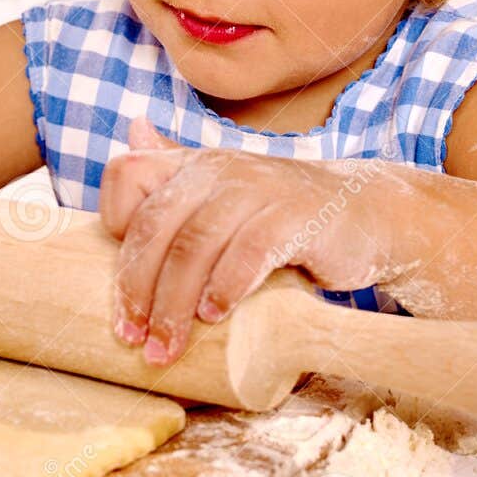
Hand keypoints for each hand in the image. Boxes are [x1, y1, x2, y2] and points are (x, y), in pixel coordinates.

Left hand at [99, 118, 390, 365]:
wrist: (363, 211)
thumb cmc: (279, 214)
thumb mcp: (223, 190)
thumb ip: (175, 171)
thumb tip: (131, 129)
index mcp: (192, 164)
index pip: (125, 177)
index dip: (113, 228)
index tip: (121, 284)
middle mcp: (218, 169)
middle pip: (156, 226)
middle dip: (136, 288)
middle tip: (132, 338)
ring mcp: (257, 190)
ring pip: (195, 246)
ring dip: (175, 305)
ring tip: (167, 346)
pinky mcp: (295, 217)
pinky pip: (248, 252)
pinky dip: (226, 288)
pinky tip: (216, 316)